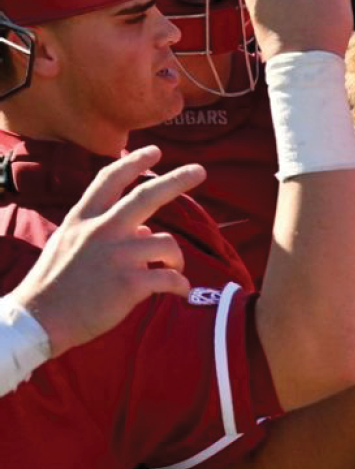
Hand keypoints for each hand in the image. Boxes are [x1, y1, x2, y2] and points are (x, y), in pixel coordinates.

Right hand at [10, 146, 197, 351]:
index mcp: (82, 219)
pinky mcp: (131, 283)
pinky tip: (179, 291)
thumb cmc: (56, 283)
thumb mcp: (70, 244)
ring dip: (177, 258)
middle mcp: (101, 230)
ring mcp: (117, 255)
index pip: (109, 180)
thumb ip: (103, 231)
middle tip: (200, 170)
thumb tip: (144, 227)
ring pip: (168, 242)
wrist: (40, 318)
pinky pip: (171, 278)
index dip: (132, 162)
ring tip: (174, 269)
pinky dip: (180, 285)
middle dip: (177, 180)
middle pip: (146, 196)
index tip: (154, 150)